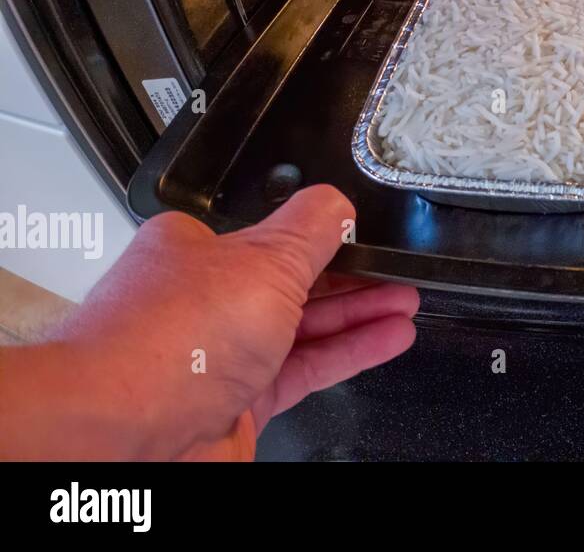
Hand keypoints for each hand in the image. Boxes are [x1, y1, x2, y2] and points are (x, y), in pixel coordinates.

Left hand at [37, 185, 417, 460]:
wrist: (120, 437)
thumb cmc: (164, 343)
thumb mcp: (263, 260)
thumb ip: (312, 228)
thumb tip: (339, 202)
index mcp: (194, 250)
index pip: (272, 234)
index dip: (325, 236)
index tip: (369, 236)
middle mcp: (202, 303)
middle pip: (292, 281)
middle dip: (352, 277)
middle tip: (400, 272)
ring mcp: (219, 358)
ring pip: (303, 328)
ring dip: (359, 315)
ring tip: (406, 302)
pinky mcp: (237, 405)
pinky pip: (306, 370)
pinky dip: (350, 353)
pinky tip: (385, 339)